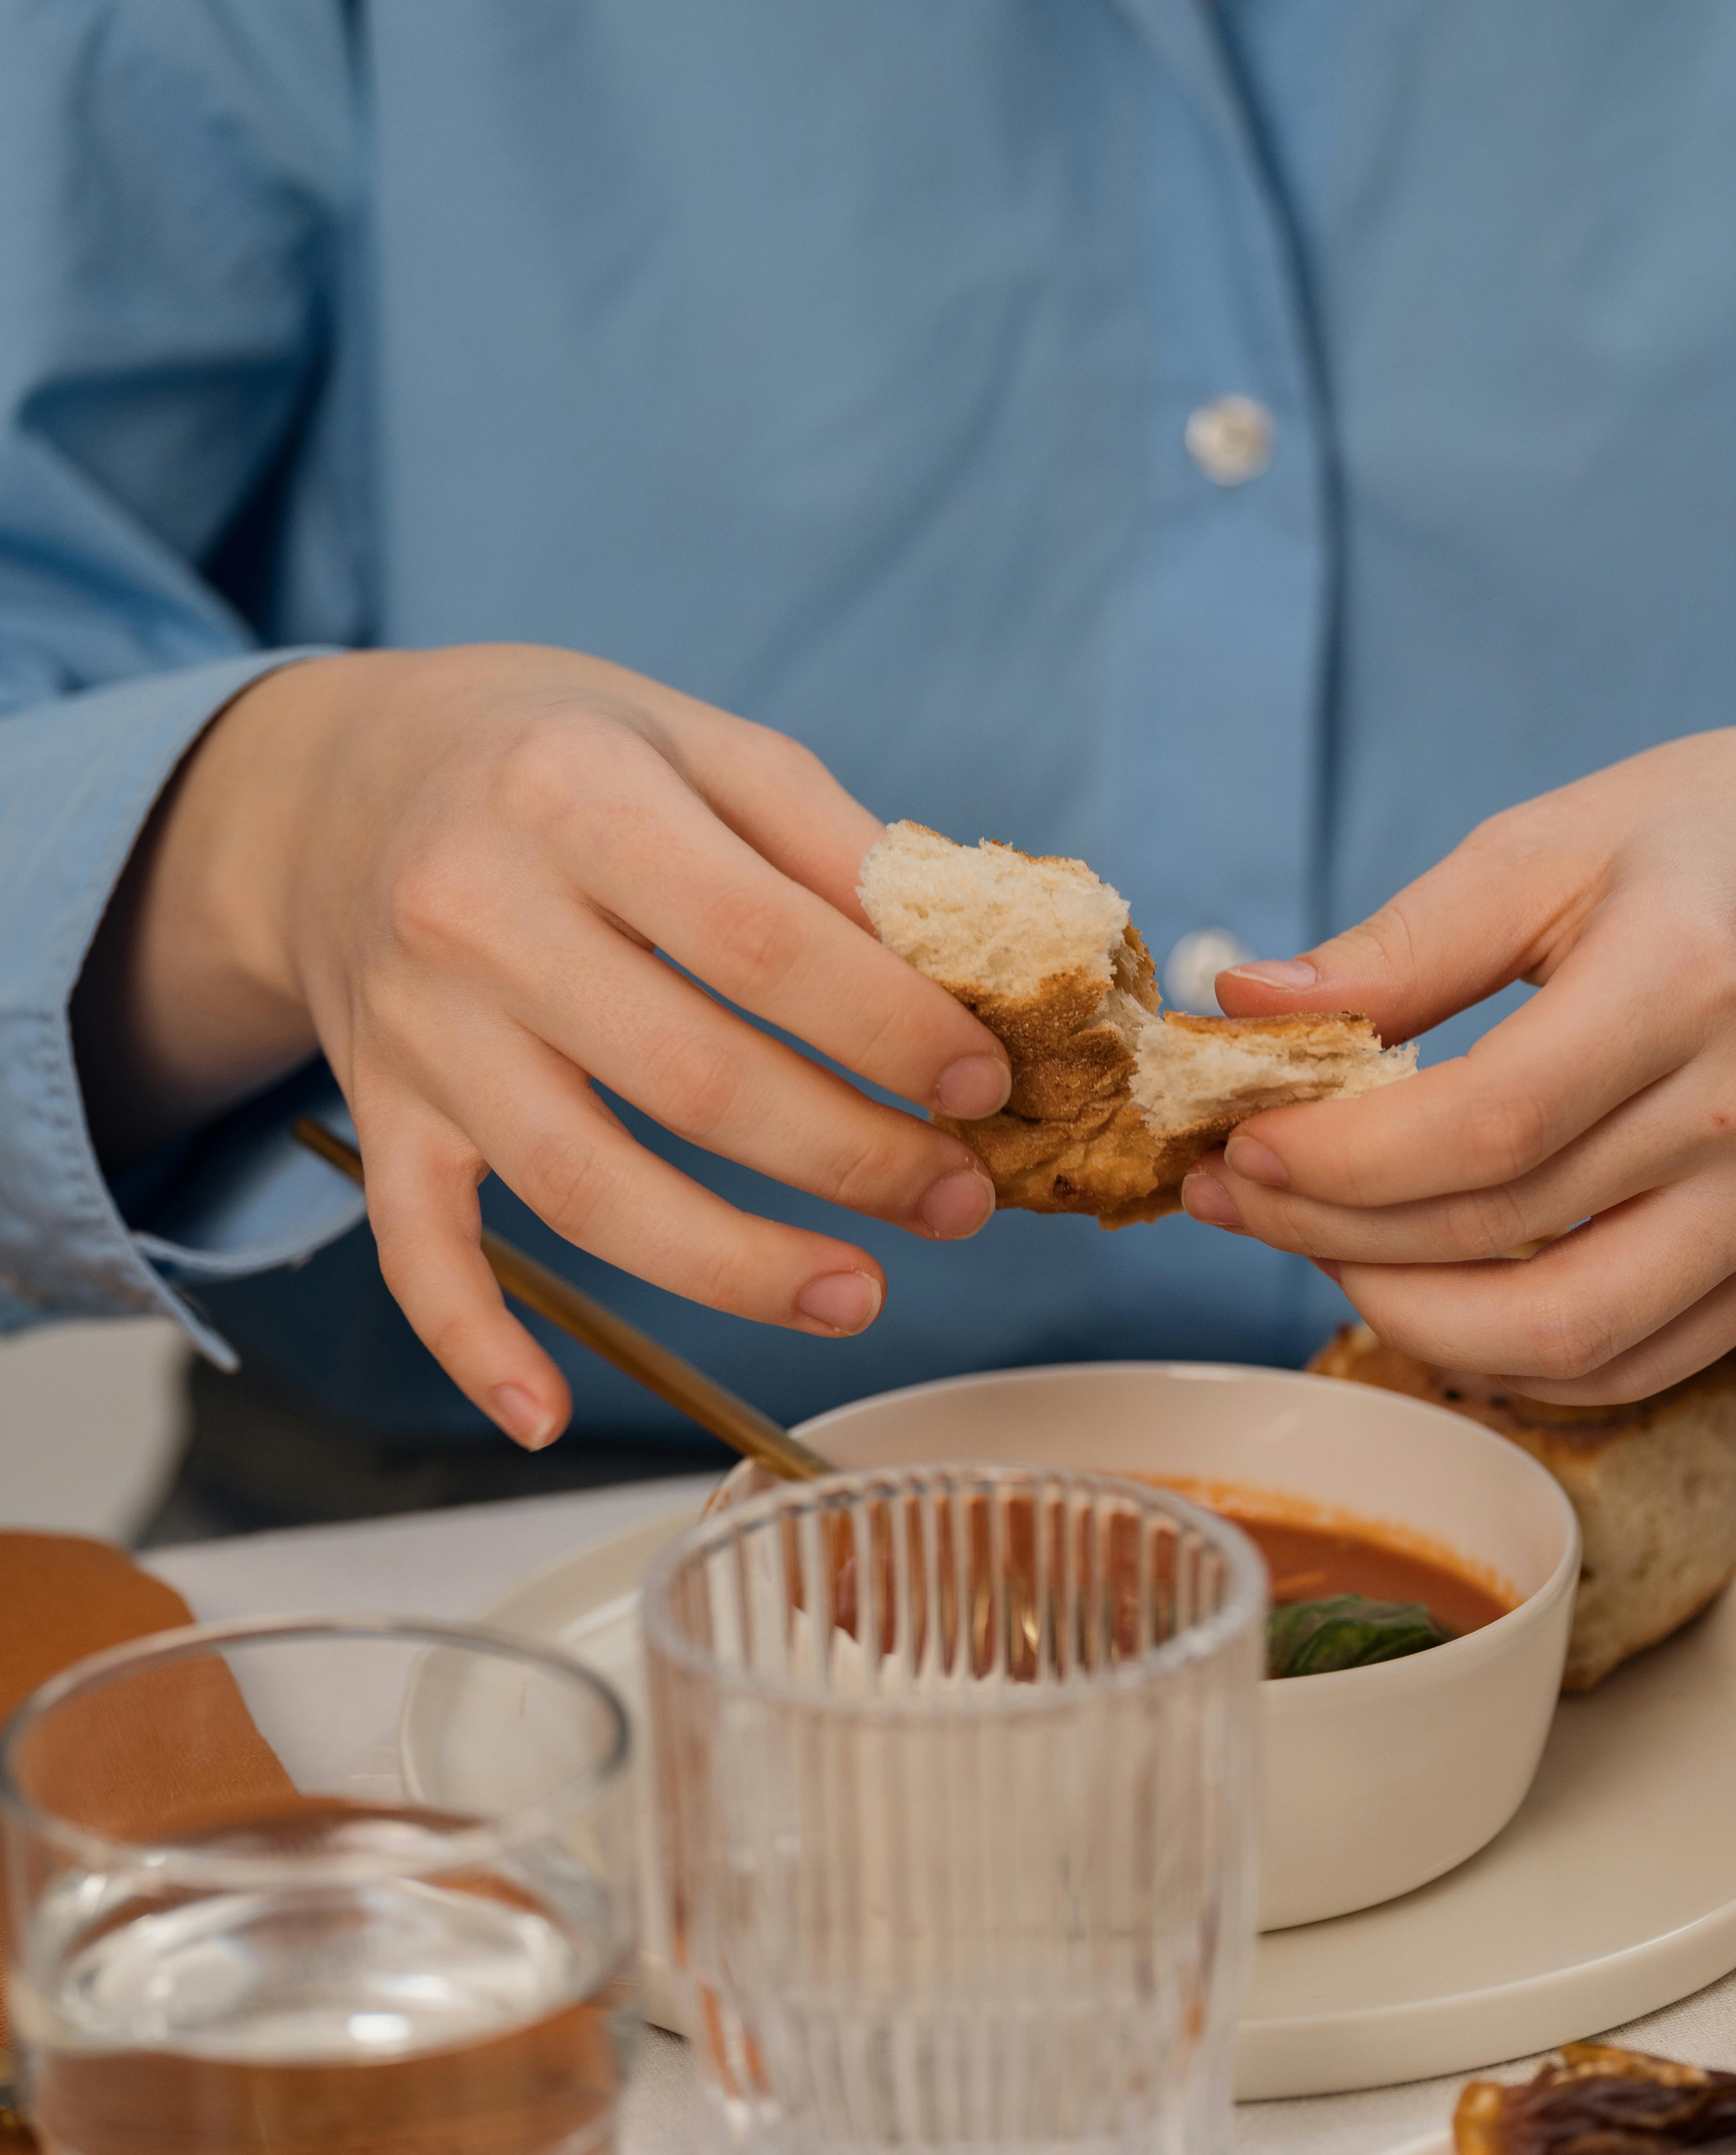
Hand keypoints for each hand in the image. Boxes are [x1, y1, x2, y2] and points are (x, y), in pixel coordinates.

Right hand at [74, 645, 1009, 1444]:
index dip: (890, 1029)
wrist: (333, 782)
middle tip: (959, 1199)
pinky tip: (548, 1416)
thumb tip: (963, 970)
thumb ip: (825, 841)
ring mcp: (419, 1031)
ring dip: (734, 1269)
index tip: (984, 1083)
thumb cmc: (550, 756)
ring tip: (860, 1296)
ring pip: (584, 1190)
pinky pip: (417, 1250)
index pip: (764, 943)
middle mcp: (476, 915)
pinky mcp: (379, 1113)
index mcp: (573, 795)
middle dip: (851, 1159)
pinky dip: (476, 1343)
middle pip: (692, 1082)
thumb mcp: (691, 737)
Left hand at [1186, 726, 1735, 1400]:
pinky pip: (1633, 1364)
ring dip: (1407, 1317)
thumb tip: (1249, 1004)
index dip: (1338, 1159)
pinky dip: (1512, 1363)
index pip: (1481, 1127)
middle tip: (1238, 1195)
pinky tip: (1430, 1300)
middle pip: (1501, 1233)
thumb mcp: (1565, 838)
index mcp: (1689, 980)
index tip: (1242, 1143)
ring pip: (1563, 1337)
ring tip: (1320, 1248)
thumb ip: (1407, 941)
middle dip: (1332, 1231)